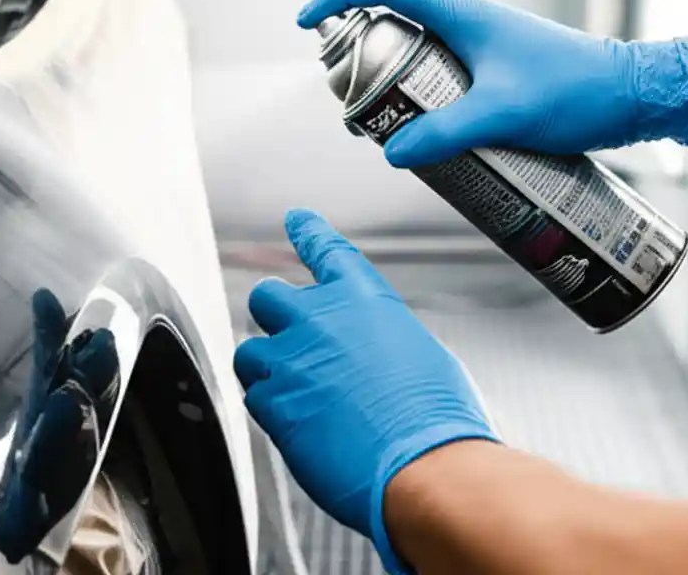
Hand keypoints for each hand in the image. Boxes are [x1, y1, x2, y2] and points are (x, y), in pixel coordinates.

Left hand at [234, 209, 496, 573]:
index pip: (326, 249)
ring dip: (266, 368)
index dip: (307, 231)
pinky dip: (270, 408)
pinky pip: (254, 396)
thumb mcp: (421, 357)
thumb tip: (367, 356)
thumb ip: (378, 343)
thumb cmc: (437, 420)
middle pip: (267, 295)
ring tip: (296, 393)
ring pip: (250, 351)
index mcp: (364, 300)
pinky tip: (299, 424)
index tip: (296, 219)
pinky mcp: (272, 403)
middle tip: (287, 336)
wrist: (426, 467)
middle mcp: (320, 321)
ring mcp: (290, 361)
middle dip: (273, 313)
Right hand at [298, 0, 687, 166]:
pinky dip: (422, 103)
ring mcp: (481, 49)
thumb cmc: (577, 91)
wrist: (635, 96)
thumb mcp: (504, 114)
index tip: (308, 22)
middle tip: (349, 99)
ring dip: (392, 87)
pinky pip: (442, 81)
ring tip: (384, 129)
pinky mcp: (494, 75)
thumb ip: (445, 134)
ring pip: (417, 59)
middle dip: (361, 60)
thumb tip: (392, 152)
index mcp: (462, 14)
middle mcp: (467, 24)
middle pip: (392, 27)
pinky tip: (427, 139)